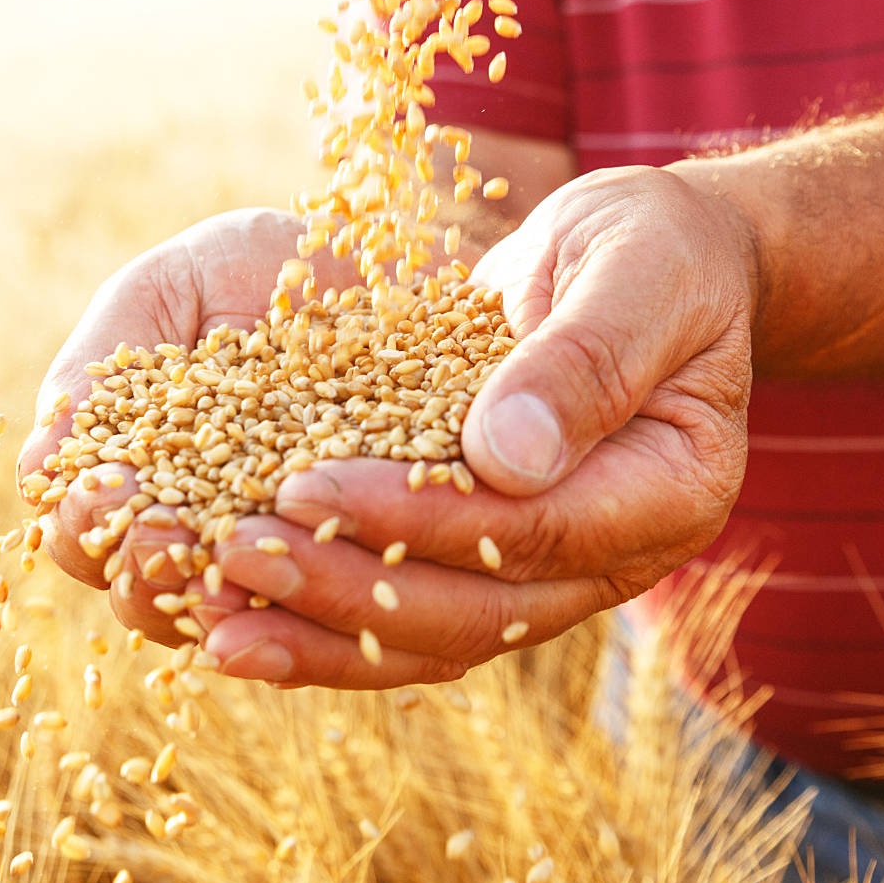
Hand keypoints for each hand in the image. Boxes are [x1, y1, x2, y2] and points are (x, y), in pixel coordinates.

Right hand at [16, 206, 360, 631]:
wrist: (377, 259)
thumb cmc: (256, 269)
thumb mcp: (166, 293)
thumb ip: (98, 367)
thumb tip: (40, 464)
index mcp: (139, 477)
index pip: (85, 532)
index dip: (83, 524)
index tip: (104, 489)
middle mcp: (202, 528)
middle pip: (145, 591)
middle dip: (143, 573)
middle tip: (162, 537)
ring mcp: (279, 546)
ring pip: (227, 613)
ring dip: (213, 605)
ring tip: (223, 575)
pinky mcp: (358, 548)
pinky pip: (324, 600)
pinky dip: (307, 602)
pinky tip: (304, 579)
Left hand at [193, 166, 755, 687]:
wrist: (656, 264)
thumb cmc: (656, 250)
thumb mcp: (636, 271)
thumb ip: (584, 357)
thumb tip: (504, 454)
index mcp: (670, 490)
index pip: (535, 527)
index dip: (420, 516)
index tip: (309, 486)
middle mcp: (615, 553)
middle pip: (476, 606)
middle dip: (348, 583)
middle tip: (233, 554)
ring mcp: (555, 567)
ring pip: (435, 632)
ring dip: (321, 628)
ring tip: (213, 617)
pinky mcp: (498, 554)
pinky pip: (413, 605)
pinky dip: (329, 615)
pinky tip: (242, 614)